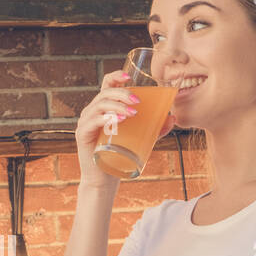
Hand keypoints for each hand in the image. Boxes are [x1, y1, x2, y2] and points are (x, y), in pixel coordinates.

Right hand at [74, 70, 177, 189]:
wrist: (105, 179)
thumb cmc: (120, 156)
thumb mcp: (141, 138)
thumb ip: (155, 129)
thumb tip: (173, 118)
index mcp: (104, 108)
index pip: (107, 85)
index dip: (116, 76)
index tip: (129, 77)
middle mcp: (92, 112)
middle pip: (105, 93)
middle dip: (123, 94)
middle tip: (138, 102)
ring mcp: (86, 123)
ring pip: (99, 105)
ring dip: (117, 106)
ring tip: (133, 114)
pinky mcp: (82, 136)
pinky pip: (92, 122)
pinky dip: (105, 119)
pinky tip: (118, 121)